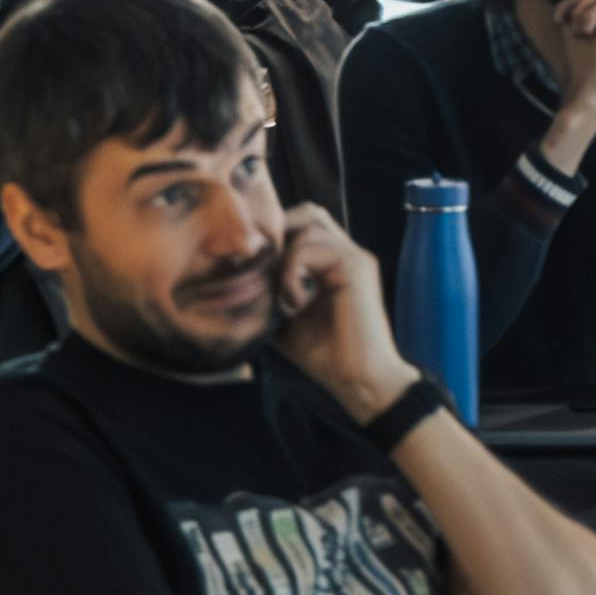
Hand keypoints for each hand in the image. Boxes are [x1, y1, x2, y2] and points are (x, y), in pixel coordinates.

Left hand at [266, 203, 411, 416]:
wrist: (359, 381)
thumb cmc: (326, 356)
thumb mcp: (284, 319)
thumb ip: (270, 292)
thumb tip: (236, 277)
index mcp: (333, 263)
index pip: (302, 225)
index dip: (275, 237)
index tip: (252, 266)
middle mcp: (347, 253)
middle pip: (308, 213)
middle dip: (279, 235)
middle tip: (264, 270)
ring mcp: (354, 257)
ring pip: (308, 224)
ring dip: (285, 257)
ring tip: (284, 295)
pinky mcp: (357, 267)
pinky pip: (311, 248)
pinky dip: (293, 272)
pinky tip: (296, 302)